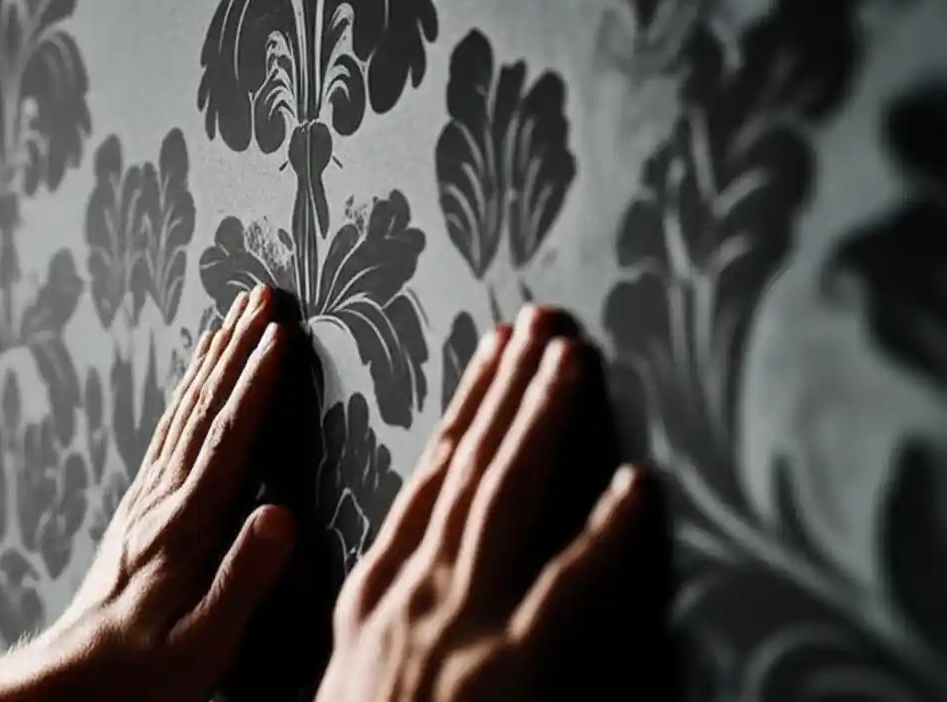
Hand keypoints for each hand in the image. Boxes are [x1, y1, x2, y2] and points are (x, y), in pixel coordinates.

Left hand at [33, 285, 293, 699]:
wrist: (76, 682)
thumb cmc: (145, 672)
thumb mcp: (204, 642)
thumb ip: (243, 578)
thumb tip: (282, 515)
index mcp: (184, 527)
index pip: (229, 440)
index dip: (257, 383)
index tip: (282, 334)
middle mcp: (161, 501)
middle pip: (205, 409)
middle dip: (237, 348)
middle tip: (262, 294)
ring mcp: (146, 501)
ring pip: (183, 413)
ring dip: (212, 360)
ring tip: (233, 316)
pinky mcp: (140, 510)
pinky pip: (167, 434)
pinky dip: (187, 395)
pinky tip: (196, 380)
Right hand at [316, 306, 651, 700]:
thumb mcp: (357, 665)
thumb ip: (391, 607)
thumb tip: (430, 560)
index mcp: (374, 587)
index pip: (428, 475)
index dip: (467, 407)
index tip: (493, 352)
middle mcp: (412, 586)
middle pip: (467, 467)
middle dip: (507, 388)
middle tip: (542, 325)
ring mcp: (457, 621)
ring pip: (503, 499)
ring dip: (539, 421)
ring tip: (570, 360)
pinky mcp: (506, 665)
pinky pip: (564, 586)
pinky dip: (602, 532)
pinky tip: (635, 484)